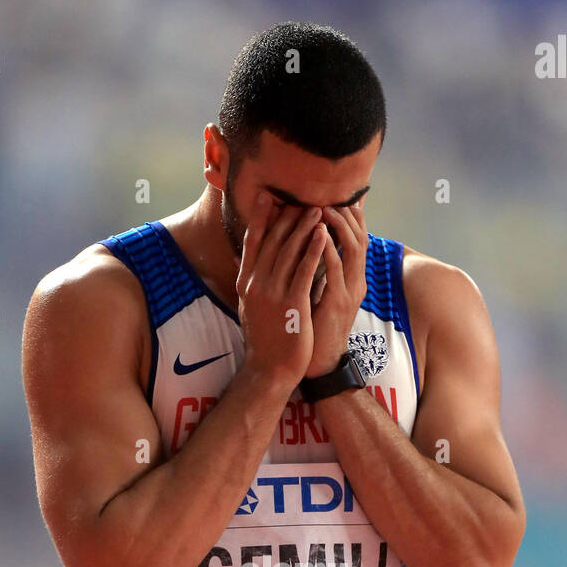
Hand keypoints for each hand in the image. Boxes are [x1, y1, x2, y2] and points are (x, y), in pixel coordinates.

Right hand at [237, 192, 326, 391]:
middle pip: (273, 241)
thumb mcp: (250, 306)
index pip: (253, 242)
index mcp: (246, 282)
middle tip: (303, 196)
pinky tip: (323, 234)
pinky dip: (314, 249)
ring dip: (305, 227)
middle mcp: (256, 284)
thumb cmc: (265, 339)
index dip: (261, 218)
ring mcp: (273, 293)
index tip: (269, 197)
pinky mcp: (292, 304)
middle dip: (288, 216)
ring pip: (290, 251)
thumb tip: (243, 259)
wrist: (270, 370)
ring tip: (318, 209)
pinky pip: (305, 270)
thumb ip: (250, 280)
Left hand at [304, 202, 367, 378]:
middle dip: (346, 212)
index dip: (348, 214)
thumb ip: (315, 270)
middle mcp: (355, 281)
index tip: (333, 192)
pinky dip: (329, 251)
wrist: (316, 363)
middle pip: (360, 236)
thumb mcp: (315, 292)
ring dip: (339, 225)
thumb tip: (305, 248)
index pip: (355, 236)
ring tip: (324, 206)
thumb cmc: (312, 327)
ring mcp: (350, 291)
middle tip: (329, 191)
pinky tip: (318, 236)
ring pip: (353, 248)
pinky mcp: (339, 303)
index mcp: (350, 277)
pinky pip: (337, 271)